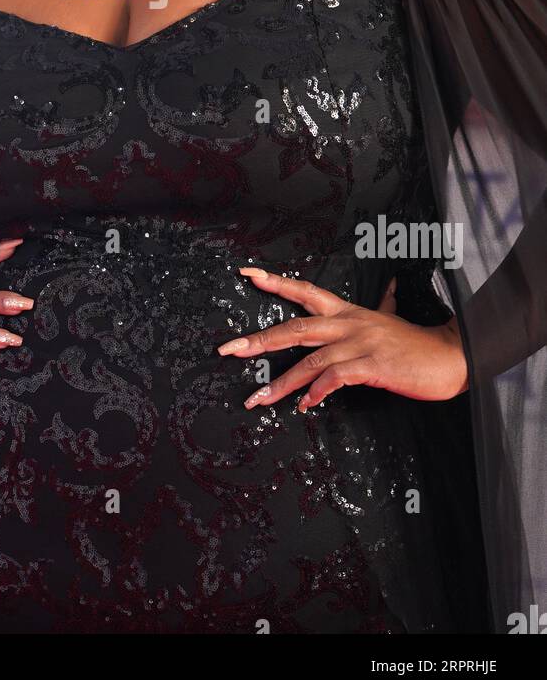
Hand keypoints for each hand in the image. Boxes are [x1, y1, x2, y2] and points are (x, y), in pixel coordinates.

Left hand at [217, 268, 467, 412]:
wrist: (450, 356)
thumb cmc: (417, 343)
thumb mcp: (391, 319)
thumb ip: (384, 305)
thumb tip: (390, 288)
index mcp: (348, 312)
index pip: (305, 291)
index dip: (276, 282)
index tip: (247, 274)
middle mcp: (349, 323)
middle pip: (295, 327)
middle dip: (259, 340)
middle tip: (229, 350)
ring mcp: (359, 343)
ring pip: (310, 360)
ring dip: (281, 382)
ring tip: (259, 398)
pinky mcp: (371, 365)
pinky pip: (335, 378)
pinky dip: (317, 392)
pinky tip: (305, 404)